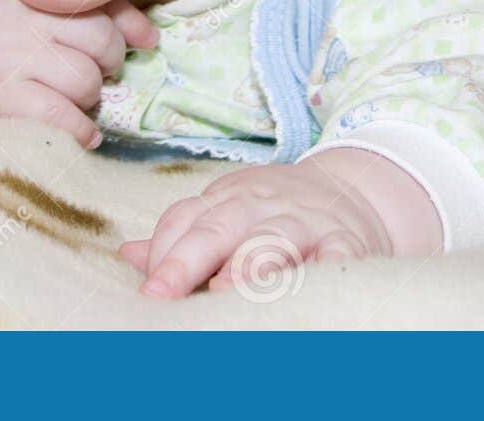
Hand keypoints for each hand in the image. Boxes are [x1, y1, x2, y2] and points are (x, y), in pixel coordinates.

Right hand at [0, 0, 158, 147]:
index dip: (130, 26)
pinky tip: (82, 132)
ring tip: (77, 94)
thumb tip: (146, 32)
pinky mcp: (1, 100)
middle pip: (102, 43)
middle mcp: (29, 21)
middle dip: (109, 60)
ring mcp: (15, 61)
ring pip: (86, 82)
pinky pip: (61, 119)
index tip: (141, 40)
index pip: (103, 3)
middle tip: (96, 67)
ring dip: (91, 94)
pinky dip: (81, 131)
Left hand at [118, 148, 443, 296]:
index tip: (147, 288)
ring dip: (249, 264)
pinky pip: (338, 255)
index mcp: (227, 201)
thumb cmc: (277, 214)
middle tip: (160, 293)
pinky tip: (311, 287)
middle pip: (220, 228)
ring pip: (274, 240)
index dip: (164, 251)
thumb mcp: (229, 214)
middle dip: (187, 260)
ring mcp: (306, 223)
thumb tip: (127, 256)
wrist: (356, 189)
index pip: (186, 219)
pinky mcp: (348, 242)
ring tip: (225, 290)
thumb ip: (184, 237)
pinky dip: (326, 269)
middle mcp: (263, 207)